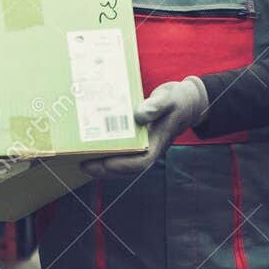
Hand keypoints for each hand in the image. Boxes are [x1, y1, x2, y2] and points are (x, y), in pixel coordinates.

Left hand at [80, 76, 208, 177]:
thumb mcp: (169, 98)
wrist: (187, 103)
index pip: (140, 162)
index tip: (104, 162)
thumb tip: (138, 114)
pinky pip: (121, 155)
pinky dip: (106, 156)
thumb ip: (155, 106)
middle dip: (104, 170)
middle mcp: (149, 149)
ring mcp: (143, 148)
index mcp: (158, 142)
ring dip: (103, 167)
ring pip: (122, 165)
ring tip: (82, 162)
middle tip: (83, 164)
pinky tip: (90, 151)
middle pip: (127, 169)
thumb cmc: (178, 100)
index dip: (121, 165)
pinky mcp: (137, 143)